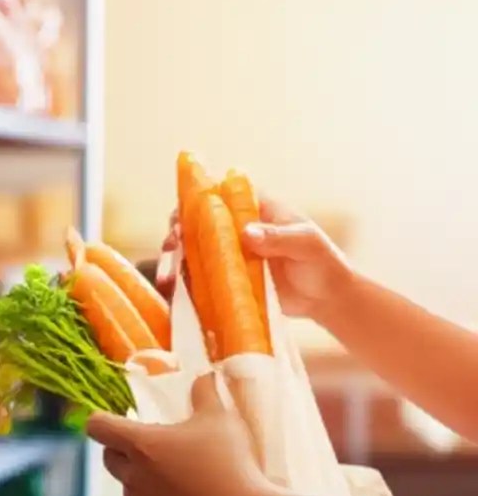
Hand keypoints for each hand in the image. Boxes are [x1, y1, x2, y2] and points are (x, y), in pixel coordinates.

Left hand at [85, 374, 274, 495]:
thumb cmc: (231, 464)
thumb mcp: (221, 418)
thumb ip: (205, 392)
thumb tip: (203, 375)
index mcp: (140, 445)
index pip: (98, 427)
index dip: (102, 420)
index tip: (115, 420)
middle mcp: (132, 477)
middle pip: (110, 459)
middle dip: (123, 451)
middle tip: (154, 448)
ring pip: (129, 490)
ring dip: (142, 482)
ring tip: (176, 480)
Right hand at [154, 197, 352, 319]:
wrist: (327, 299)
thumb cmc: (323, 262)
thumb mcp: (307, 244)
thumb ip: (278, 236)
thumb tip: (246, 233)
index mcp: (251, 208)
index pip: (215, 196)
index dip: (191, 203)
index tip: (181, 220)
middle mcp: (232, 228)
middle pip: (193, 223)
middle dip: (175, 234)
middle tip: (171, 250)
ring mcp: (226, 255)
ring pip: (189, 252)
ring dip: (173, 262)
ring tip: (167, 280)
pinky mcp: (224, 280)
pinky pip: (198, 279)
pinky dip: (184, 284)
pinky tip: (174, 294)